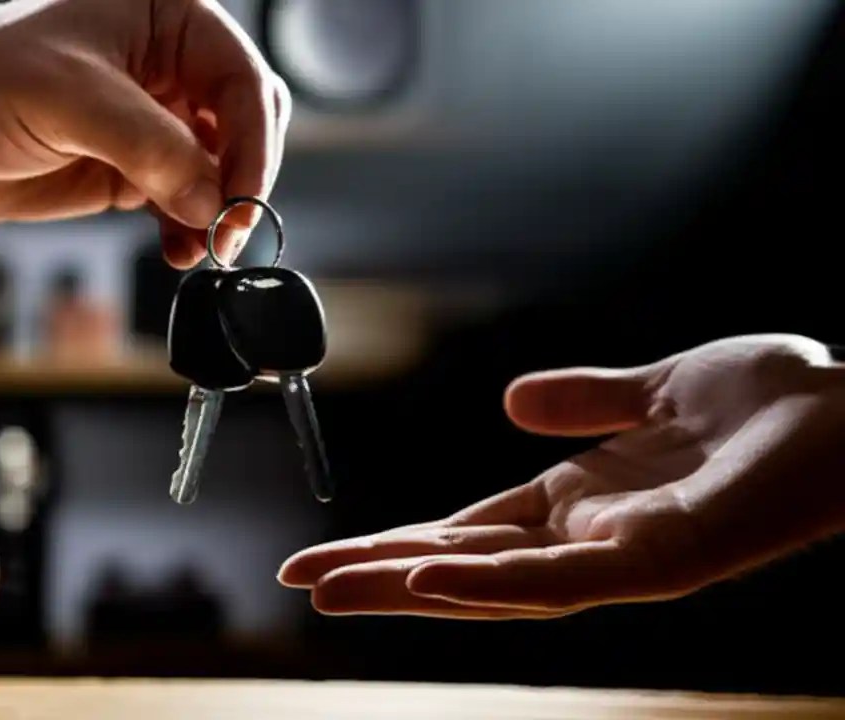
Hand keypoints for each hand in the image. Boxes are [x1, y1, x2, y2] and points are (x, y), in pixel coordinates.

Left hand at [0, 0, 290, 267]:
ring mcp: (151, 119)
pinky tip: (179, 249)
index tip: (242, 200)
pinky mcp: (132, 167)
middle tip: (229, 229)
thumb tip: (213, 202)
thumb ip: (152, 148)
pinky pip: (184, 201)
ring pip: (219, 168)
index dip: (252, 142)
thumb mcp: (73, 100)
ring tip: (201, 248)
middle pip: (243, 124)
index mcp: (165, 17)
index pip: (240, 78)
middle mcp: (167, 64)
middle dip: (242, 179)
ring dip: (217, 212)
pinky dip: (189, 228)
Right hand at [279, 335, 844, 618]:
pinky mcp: (658, 562)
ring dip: (411, 588)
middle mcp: (588, 538)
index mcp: (579, 499)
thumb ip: (582, 399)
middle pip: (461, 564)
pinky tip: (425, 577)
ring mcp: (619, 558)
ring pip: (493, 586)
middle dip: (379, 575)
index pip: (465, 529)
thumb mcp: (654, 388)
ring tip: (334, 591)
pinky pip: (559, 582)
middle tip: (300, 582)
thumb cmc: (773, 401)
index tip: (329, 552)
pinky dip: (487, 584)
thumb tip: (511, 400)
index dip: (395, 540)